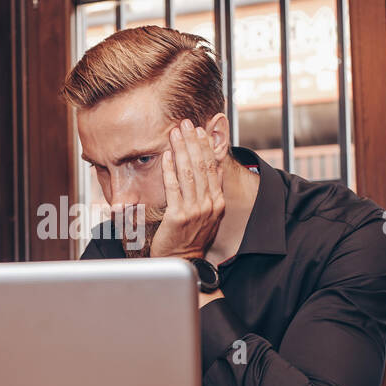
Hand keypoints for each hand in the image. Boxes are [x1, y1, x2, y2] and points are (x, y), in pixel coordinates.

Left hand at [148, 120, 224, 259]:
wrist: (183, 262)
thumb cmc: (191, 238)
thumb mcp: (209, 215)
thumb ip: (211, 193)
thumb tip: (215, 171)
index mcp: (217, 202)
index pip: (213, 168)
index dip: (206, 147)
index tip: (200, 131)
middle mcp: (209, 204)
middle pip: (201, 166)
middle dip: (193, 142)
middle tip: (186, 123)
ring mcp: (195, 210)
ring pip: (189, 173)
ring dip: (182, 149)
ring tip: (176, 132)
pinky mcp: (179, 216)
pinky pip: (174, 187)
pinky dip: (170, 169)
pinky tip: (167, 155)